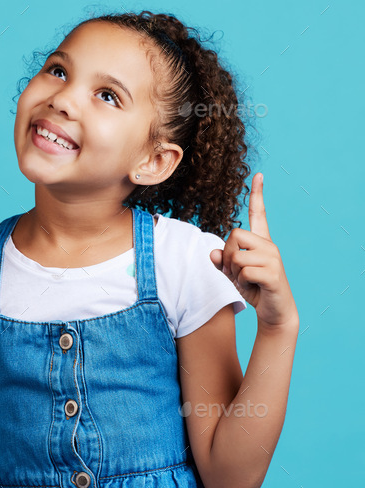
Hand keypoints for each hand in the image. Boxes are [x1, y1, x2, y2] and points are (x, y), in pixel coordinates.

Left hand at [209, 173, 298, 329]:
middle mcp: (269, 245)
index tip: (258, 175)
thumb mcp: (233, 274)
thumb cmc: (254, 289)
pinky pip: (244, 272)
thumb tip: (213, 252)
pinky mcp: (273, 274)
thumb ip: (222, 261)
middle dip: (227, 255)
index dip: (257, 195)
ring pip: (236, 256)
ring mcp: (273, 258)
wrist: (275, 311)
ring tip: (246, 282)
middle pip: (234, 235)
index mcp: (260, 242)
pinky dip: (242, 283)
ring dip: (233, 272)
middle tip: (235, 272)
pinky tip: (254, 288)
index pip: (258, 214)